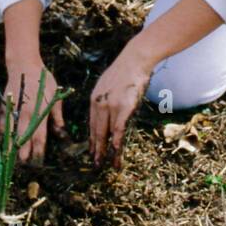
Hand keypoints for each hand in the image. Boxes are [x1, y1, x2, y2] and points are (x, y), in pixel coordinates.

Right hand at [3, 59, 65, 164]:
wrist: (24, 64)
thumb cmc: (43, 80)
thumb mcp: (55, 96)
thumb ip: (57, 117)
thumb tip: (61, 133)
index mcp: (39, 111)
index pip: (38, 137)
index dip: (38, 151)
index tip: (38, 162)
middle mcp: (25, 113)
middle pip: (23, 139)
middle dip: (24, 154)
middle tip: (25, 166)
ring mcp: (12, 110)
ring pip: (10, 134)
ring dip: (11, 148)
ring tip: (11, 161)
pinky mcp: (4, 107)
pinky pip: (2, 125)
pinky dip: (2, 136)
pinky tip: (3, 146)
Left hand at [89, 41, 152, 168]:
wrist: (134, 60)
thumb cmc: (125, 71)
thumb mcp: (108, 84)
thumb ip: (105, 98)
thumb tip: (107, 110)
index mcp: (94, 98)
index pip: (91, 123)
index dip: (92, 139)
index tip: (92, 151)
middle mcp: (98, 103)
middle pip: (96, 131)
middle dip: (95, 150)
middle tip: (94, 164)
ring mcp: (110, 106)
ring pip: (106, 134)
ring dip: (105, 152)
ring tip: (103, 165)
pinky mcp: (122, 108)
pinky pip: (117, 130)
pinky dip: (116, 144)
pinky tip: (115, 154)